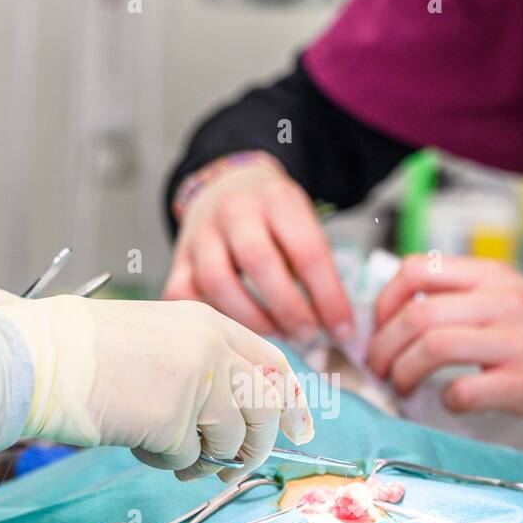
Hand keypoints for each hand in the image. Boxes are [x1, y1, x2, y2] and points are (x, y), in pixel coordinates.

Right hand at [0, 296, 313, 480]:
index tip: (300, 429)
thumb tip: (242, 421)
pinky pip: (186, 459)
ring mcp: (195, 383)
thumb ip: (202, 369)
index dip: (290, 402)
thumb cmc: (85, 353)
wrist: (38, 357)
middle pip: (263, 408)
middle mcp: (210, 348)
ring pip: (228, 441)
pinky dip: (164, 461)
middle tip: (235, 468)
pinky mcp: (172, 419)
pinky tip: (134, 438)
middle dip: (255, 446)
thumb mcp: (157, 342)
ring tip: (159, 444)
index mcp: (207, 322)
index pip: (272, 364)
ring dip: (200, 457)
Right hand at [165, 158, 353, 343]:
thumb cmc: (272, 219)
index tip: (342, 330)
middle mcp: (235, 211)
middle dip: (288, 308)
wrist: (225, 187)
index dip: (328, 297)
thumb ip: (316, 270)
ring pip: (218, 281)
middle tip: (306, 334)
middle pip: (259, 263)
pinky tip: (233, 327)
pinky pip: (184, 294)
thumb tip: (336, 328)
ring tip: (274, 332)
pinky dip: (207, 317)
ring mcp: (201, 234)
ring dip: (250, 318)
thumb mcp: (301, 225)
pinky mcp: (180, 257)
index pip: (307, 251)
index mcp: (278, 199)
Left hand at [365, 255, 522, 426]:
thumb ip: (462, 296)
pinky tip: (452, 402)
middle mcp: (501, 301)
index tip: (379, 329)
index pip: (415, 270)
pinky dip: (445, 401)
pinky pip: (463, 391)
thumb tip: (397, 315)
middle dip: (383, 349)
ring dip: (403, 374)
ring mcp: (514, 341)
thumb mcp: (510, 295)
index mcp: (490, 275)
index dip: (383, 302)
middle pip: (415, 316)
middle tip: (381, 370)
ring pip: (432, 349)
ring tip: (402, 388)